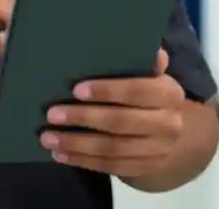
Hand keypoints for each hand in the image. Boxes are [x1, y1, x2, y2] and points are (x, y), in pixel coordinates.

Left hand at [39, 48, 185, 178]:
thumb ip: (143, 63)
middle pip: (120, 122)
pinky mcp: (144, 169)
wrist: (169, 130)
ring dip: (76, 143)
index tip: (76, 90)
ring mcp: (157, 150)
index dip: (107, 90)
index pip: (138, 90)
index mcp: (169, 94)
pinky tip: (61, 154)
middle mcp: (168, 124)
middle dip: (83, 118)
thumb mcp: (149, 75)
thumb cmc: (148, 92)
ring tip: (48, 138)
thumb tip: (153, 50)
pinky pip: (110, 167)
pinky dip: (83, 160)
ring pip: (112, 149)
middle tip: (52, 114)